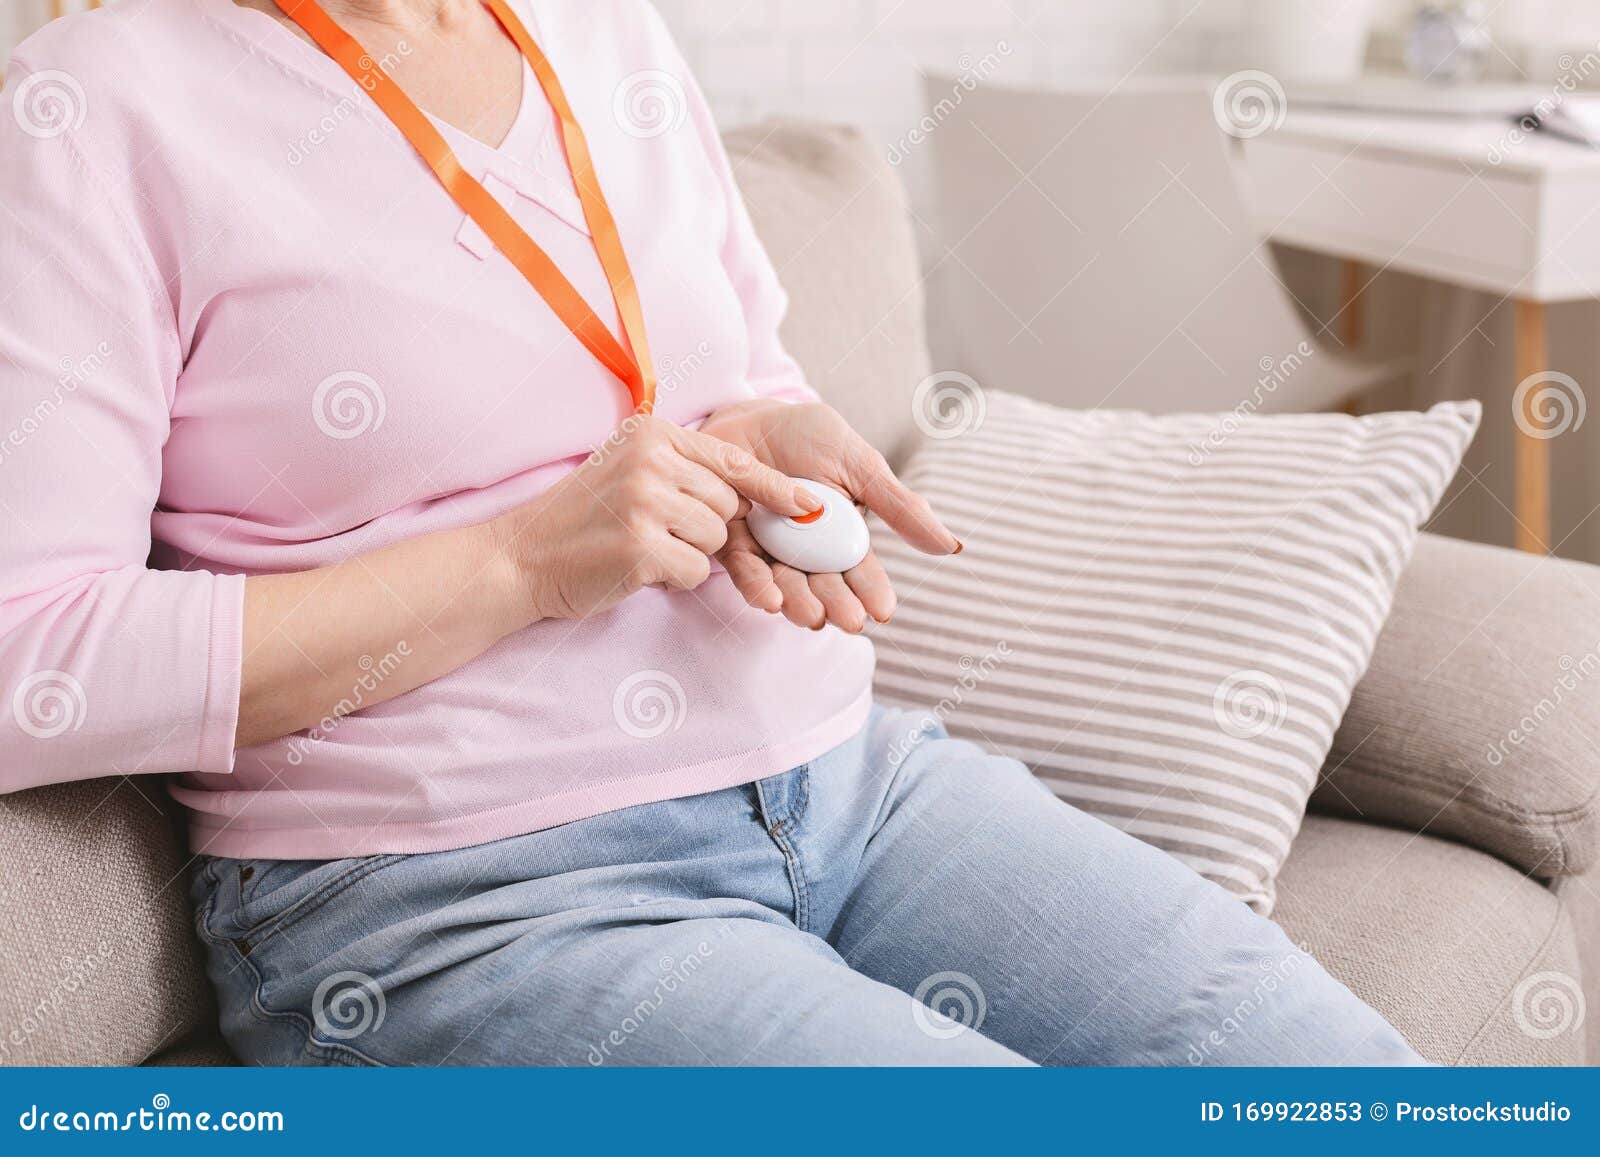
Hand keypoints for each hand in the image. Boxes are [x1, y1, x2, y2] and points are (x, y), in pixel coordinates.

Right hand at [491, 415, 819, 620]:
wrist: (522, 556)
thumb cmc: (584, 519)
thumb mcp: (630, 470)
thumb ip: (683, 469)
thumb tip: (757, 492)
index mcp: (653, 435)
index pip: (733, 460)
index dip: (775, 487)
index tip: (810, 504)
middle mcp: (651, 462)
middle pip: (728, 504)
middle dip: (708, 527)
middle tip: (658, 531)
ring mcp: (645, 504)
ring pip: (715, 540)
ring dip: (689, 554)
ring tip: (643, 547)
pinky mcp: (641, 547)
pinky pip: (694, 571)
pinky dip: (673, 578)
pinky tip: (637, 568)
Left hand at [699, 399, 959, 632]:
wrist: (751, 411)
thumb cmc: (809, 436)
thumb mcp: (861, 466)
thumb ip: (899, 506)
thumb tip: (951, 547)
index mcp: (841, 534)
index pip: (860, 569)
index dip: (872, 591)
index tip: (883, 612)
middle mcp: (805, 549)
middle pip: (823, 584)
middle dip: (837, 605)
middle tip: (850, 622)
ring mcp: (768, 547)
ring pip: (785, 583)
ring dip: (799, 603)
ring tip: (812, 617)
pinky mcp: (732, 540)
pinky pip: (743, 568)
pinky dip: (756, 585)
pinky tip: (771, 600)